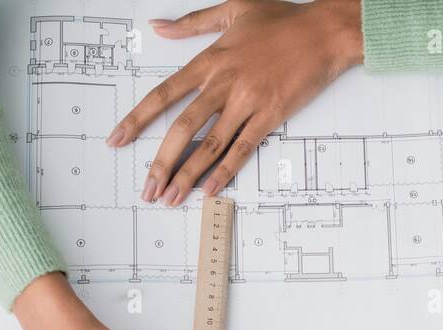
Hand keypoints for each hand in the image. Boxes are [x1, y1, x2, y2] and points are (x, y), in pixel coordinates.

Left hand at [106, 0, 363, 205]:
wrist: (325, 30)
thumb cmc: (283, 19)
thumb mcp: (233, 7)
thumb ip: (192, 23)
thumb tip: (158, 26)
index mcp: (211, 60)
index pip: (164, 94)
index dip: (138, 119)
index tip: (117, 140)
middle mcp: (224, 83)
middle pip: (182, 128)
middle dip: (161, 162)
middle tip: (148, 189)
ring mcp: (247, 102)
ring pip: (210, 145)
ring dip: (188, 175)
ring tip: (172, 197)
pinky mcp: (270, 116)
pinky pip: (242, 149)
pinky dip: (224, 171)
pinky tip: (209, 189)